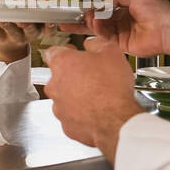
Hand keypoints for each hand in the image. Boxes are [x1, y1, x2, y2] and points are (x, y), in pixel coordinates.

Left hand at [0, 21, 46, 63]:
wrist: (8, 43)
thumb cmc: (21, 19)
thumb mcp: (27, 8)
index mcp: (40, 27)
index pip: (48, 29)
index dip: (50, 26)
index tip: (49, 22)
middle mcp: (30, 34)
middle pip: (31, 30)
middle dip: (28, 25)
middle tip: (24, 21)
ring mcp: (15, 37)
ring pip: (13, 33)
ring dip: (8, 26)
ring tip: (2, 21)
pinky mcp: (1, 38)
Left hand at [43, 35, 143, 160]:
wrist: (117, 120)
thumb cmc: (113, 88)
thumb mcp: (111, 52)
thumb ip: (96, 44)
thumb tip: (91, 44)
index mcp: (62, 64)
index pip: (52, 52)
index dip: (66, 51)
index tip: (75, 53)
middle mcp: (55, 86)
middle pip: (59, 76)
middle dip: (74, 75)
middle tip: (93, 76)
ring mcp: (59, 107)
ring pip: (64, 98)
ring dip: (77, 95)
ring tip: (97, 95)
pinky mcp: (66, 125)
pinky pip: (71, 116)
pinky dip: (81, 114)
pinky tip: (96, 110)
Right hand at [60, 0, 169, 58]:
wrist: (168, 28)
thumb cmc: (158, 11)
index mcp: (126, 8)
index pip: (104, 7)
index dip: (91, 7)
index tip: (79, 6)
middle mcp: (123, 21)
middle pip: (98, 20)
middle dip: (84, 18)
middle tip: (69, 17)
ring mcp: (122, 33)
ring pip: (100, 29)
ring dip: (90, 23)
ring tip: (83, 17)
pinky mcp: (122, 45)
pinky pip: (106, 38)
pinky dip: (98, 31)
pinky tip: (94, 24)